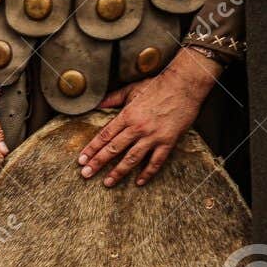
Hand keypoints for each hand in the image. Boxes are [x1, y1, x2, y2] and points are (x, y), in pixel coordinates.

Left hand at [78, 50, 220, 187]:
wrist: (185, 84)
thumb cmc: (158, 85)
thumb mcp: (132, 89)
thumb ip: (113, 98)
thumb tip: (96, 103)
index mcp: (127, 115)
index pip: (104, 136)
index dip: (91, 149)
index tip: (81, 160)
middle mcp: (137, 127)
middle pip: (113, 149)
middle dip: (98, 163)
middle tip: (86, 175)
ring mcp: (153, 135)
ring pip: (132, 158)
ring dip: (118, 172)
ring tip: (107, 183)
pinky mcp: (168, 140)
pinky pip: (156, 161)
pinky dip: (148, 173)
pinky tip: (139, 182)